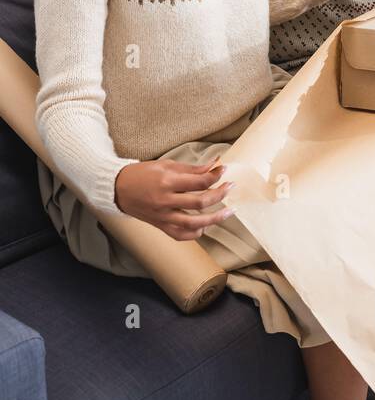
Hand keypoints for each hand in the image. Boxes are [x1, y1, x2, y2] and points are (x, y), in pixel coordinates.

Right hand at [114, 160, 234, 238]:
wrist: (118, 189)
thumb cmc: (142, 174)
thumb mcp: (166, 164)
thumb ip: (191, 168)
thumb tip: (214, 165)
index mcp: (167, 181)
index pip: (199, 182)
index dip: (215, 176)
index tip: (224, 170)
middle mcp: (165, 201)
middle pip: (200, 203)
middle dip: (220, 194)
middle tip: (231, 187)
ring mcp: (163, 216)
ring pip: (194, 223)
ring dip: (215, 218)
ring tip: (229, 211)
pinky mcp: (160, 226)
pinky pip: (181, 235)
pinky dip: (195, 233)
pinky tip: (205, 226)